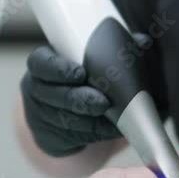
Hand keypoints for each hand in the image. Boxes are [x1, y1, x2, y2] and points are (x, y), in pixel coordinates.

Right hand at [20, 34, 149, 156]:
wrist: (66, 113)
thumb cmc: (82, 81)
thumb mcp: (91, 62)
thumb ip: (115, 49)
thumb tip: (141, 41)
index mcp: (43, 64)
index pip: (40, 62)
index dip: (58, 68)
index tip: (80, 74)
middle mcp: (37, 88)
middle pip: (53, 94)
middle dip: (80, 99)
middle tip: (103, 102)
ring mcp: (40, 114)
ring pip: (63, 118)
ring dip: (91, 120)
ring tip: (115, 119)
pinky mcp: (48, 136)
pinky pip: (72, 136)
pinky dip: (95, 133)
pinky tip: (111, 130)